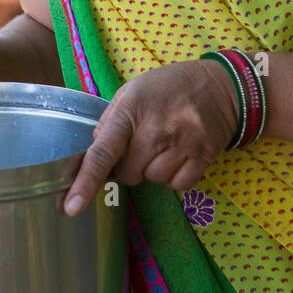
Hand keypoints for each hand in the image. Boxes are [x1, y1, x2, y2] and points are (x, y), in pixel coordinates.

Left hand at [62, 58, 239, 215]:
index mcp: (131, 110)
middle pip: (127, 174)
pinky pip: (177, 185)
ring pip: (152, 180)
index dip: (86, 181)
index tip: (71, 207)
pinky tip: (180, 154)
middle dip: (129, 164)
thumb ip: (110, 121)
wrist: (220, 85)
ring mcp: (182, 143)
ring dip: (153, 170)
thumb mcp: (132, 91)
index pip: (103, 151)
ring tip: (165, 144)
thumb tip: (93, 153)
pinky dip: (174, 176)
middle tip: (143, 142)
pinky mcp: (204, 156)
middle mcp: (156, 129)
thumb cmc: (169, 87)